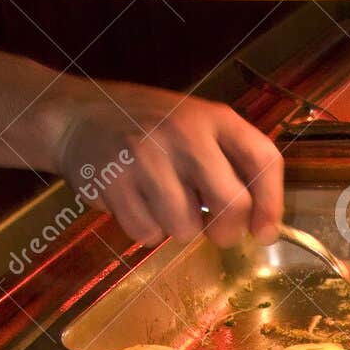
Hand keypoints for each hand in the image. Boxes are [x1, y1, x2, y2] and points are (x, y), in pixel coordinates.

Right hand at [46, 81, 283, 248]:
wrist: (77, 114)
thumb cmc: (150, 130)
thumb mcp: (197, 128)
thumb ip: (231, 165)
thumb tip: (263, 228)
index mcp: (214, 117)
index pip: (264, 160)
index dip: (272, 205)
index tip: (264, 233)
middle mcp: (184, 132)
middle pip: (232, 205)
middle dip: (227, 231)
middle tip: (215, 230)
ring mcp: (147, 156)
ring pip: (187, 229)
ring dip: (179, 229)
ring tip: (162, 202)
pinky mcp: (114, 181)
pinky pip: (148, 235)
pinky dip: (146, 231)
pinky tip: (136, 203)